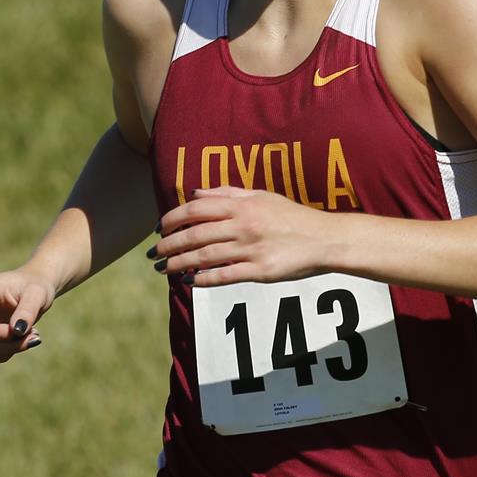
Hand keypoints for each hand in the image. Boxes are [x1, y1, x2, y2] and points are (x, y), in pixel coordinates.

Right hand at [0, 268, 53, 363]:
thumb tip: (17, 330)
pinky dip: (4, 353)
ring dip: (8, 350)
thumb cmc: (34, 286)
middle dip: (9, 345)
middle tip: (34, 337)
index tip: (25, 333)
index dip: (0, 335)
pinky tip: (17, 339)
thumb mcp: (37, 295)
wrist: (29, 290)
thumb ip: (28, 311)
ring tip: (28, 335)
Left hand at [150, 187, 329, 287]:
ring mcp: (251, 249)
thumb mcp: (261, 196)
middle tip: (153, 253)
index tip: (158, 229)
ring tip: (163, 269)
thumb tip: (194, 194)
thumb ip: (227, 193)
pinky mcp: (260, 271)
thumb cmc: (291, 216)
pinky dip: (204, 279)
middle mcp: (243, 225)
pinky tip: (189, 282)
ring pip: (205, 256)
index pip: (196, 209)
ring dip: (179, 263)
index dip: (172, 219)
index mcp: (241, 205)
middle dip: (168, 244)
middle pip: (195, 234)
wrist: (323, 238)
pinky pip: (225, 275)